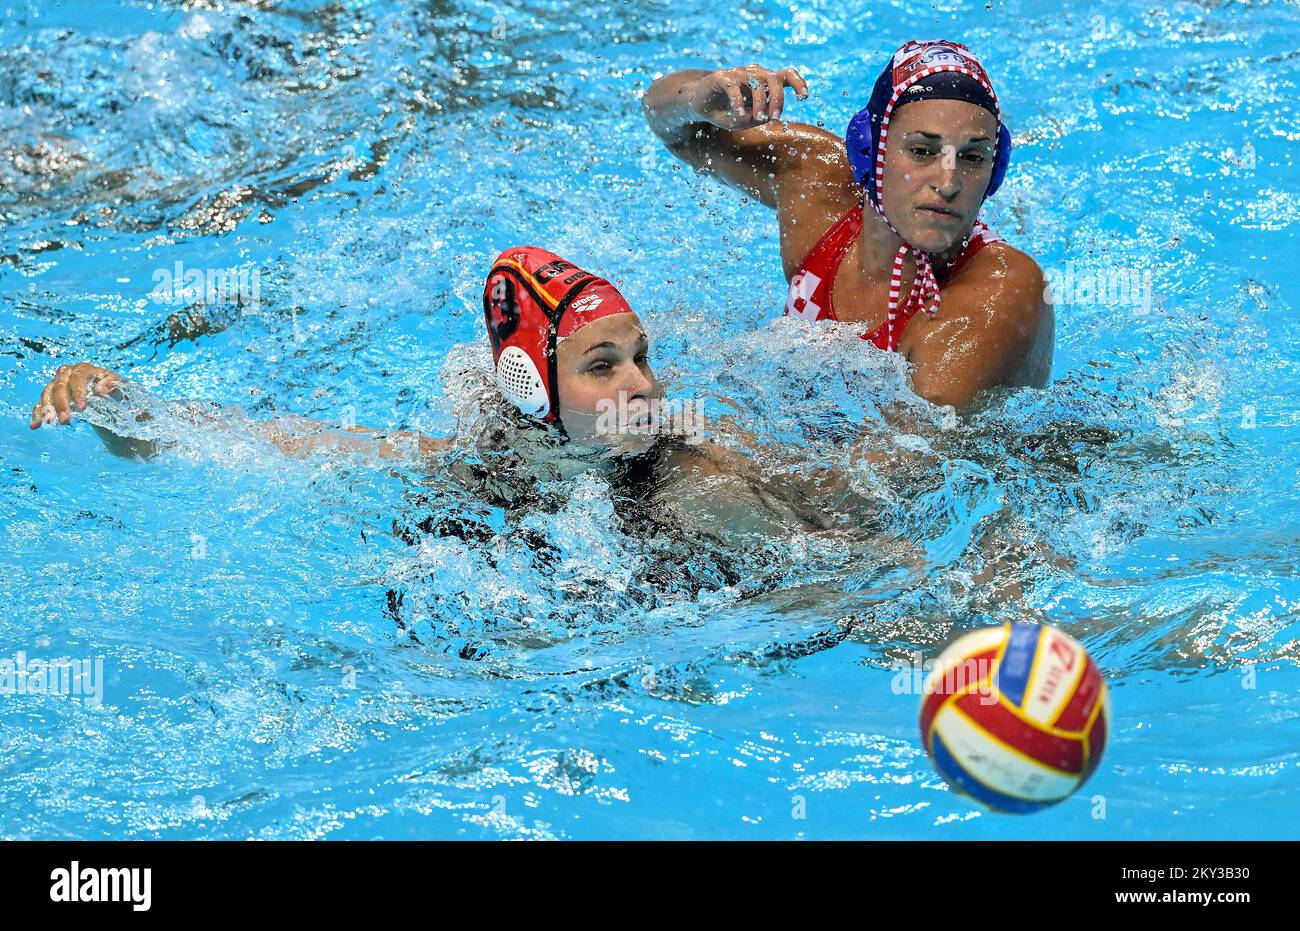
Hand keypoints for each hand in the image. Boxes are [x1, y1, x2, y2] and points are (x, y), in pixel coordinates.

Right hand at [30, 362, 124, 428]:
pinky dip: (37, 413)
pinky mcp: (50, 395)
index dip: (78, 392)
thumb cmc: (112, 387)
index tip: (82, 408)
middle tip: (66, 420)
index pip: (78, 378)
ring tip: (49, 423)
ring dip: (47, 409)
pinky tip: (35, 425)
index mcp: (83, 369)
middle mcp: (66, 374)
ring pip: (47, 394)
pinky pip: (41, 402)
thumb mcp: (117, 385)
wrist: (105, 393)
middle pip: (60, 387)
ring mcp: (56, 384)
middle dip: (62, 404)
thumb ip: (111, 384)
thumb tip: (100, 390)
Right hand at [687, 64, 808, 130]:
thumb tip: (764, 116)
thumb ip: (755, 120)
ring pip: (757, 81)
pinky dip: (738, 101)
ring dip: (760, 101)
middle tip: (774, 117)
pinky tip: (737, 114)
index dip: (798, 83)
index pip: (786, 75)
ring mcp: (738, 73)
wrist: (698, 104)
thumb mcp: (743, 122)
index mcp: (763, 83)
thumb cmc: (725, 112)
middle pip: (774, 78)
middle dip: (778, 98)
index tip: (803, 97)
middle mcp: (753, 74)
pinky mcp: (721, 77)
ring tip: (757, 118)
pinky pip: (734, 87)